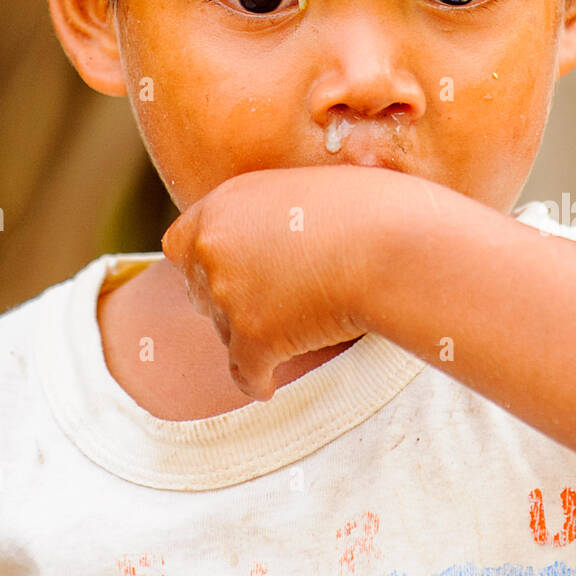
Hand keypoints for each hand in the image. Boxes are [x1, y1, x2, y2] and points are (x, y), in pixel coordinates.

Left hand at [161, 166, 419, 400]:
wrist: (396, 244)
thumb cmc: (370, 209)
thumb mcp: (305, 190)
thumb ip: (270, 215)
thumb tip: (269, 239)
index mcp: (224, 202)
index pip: (180, 244)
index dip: (204, 263)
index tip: (231, 275)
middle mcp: (214, 246)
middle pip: (199, 290)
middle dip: (226, 300)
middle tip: (265, 304)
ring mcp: (229, 293)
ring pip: (223, 332)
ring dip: (250, 335)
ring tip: (293, 331)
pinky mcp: (254, 337)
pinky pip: (244, 374)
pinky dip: (259, 380)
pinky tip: (270, 385)